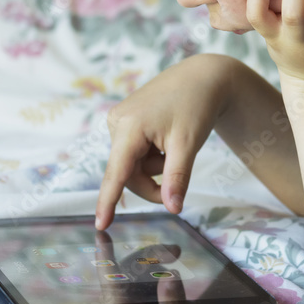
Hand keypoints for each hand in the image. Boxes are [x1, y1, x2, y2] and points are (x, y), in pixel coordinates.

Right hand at [94, 54, 230, 229]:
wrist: (202, 77)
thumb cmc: (196, 106)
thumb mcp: (188, 144)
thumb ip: (177, 177)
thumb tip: (173, 208)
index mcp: (129, 126)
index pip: (117, 172)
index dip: (108, 201)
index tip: (101, 225)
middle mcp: (117, 122)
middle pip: (128, 174)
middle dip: (152, 183)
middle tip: (178, 185)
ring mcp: (119, 121)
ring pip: (133, 166)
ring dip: (155, 167)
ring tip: (175, 145)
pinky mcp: (125, 121)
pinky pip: (135, 153)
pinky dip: (153, 155)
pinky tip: (166, 138)